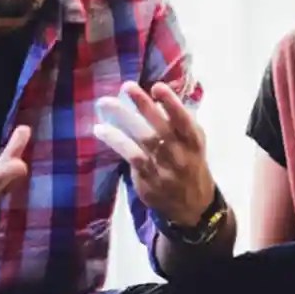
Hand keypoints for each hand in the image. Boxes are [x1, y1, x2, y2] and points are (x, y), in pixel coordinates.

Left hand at [93, 82, 214, 226]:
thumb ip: (179, 123)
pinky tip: (101, 129)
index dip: (172, 104)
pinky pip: (130, 156)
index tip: (157, 87)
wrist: (192, 207)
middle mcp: (180, 154)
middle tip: (127, 86)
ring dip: (123, 118)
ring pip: (143, 139)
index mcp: (193, 141)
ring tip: (105, 103)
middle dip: (143, 104)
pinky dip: (116, 140)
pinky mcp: (147, 178)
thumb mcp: (193, 144)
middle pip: (160, 126)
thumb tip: (156, 98)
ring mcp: (163, 167)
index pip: (184, 120)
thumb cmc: (190, 165)